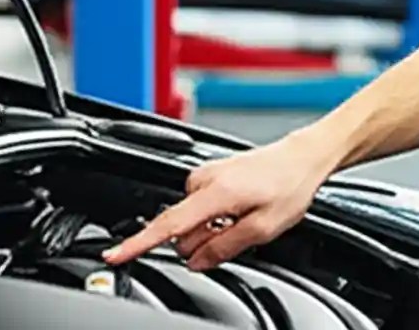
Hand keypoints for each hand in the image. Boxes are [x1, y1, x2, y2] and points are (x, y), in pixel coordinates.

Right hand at [102, 132, 336, 270]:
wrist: (304, 156)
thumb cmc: (290, 185)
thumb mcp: (264, 228)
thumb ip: (225, 247)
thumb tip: (197, 261)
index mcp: (214, 193)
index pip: (167, 225)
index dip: (138, 244)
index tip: (114, 254)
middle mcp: (204, 180)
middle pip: (183, 229)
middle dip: (203, 240)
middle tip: (240, 231)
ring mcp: (206, 175)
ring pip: (193, 220)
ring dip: (214, 227)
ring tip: (247, 215)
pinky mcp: (212, 175)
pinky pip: (202, 207)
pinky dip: (217, 215)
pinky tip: (243, 208)